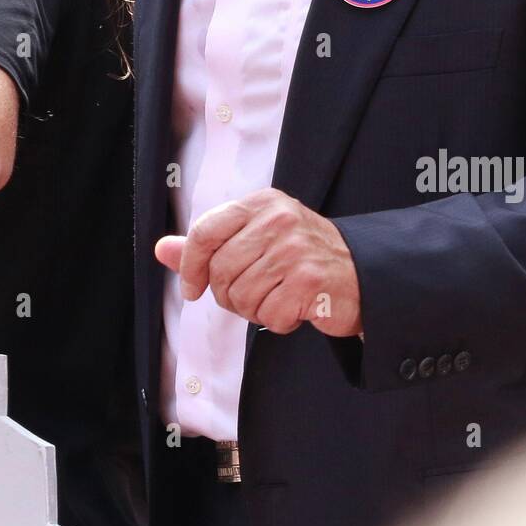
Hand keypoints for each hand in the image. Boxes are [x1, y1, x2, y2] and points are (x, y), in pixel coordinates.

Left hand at [155, 187, 362, 336]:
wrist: (363, 273)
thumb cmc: (302, 256)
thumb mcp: (256, 237)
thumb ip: (208, 244)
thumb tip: (161, 250)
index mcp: (262, 204)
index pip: (205, 231)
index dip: (190, 266)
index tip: (192, 289)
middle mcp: (278, 220)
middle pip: (220, 271)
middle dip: (229, 294)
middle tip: (253, 294)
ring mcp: (295, 250)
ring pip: (241, 296)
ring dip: (254, 310)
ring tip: (277, 298)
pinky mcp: (309, 282)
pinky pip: (268, 315)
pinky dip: (278, 321)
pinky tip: (295, 308)